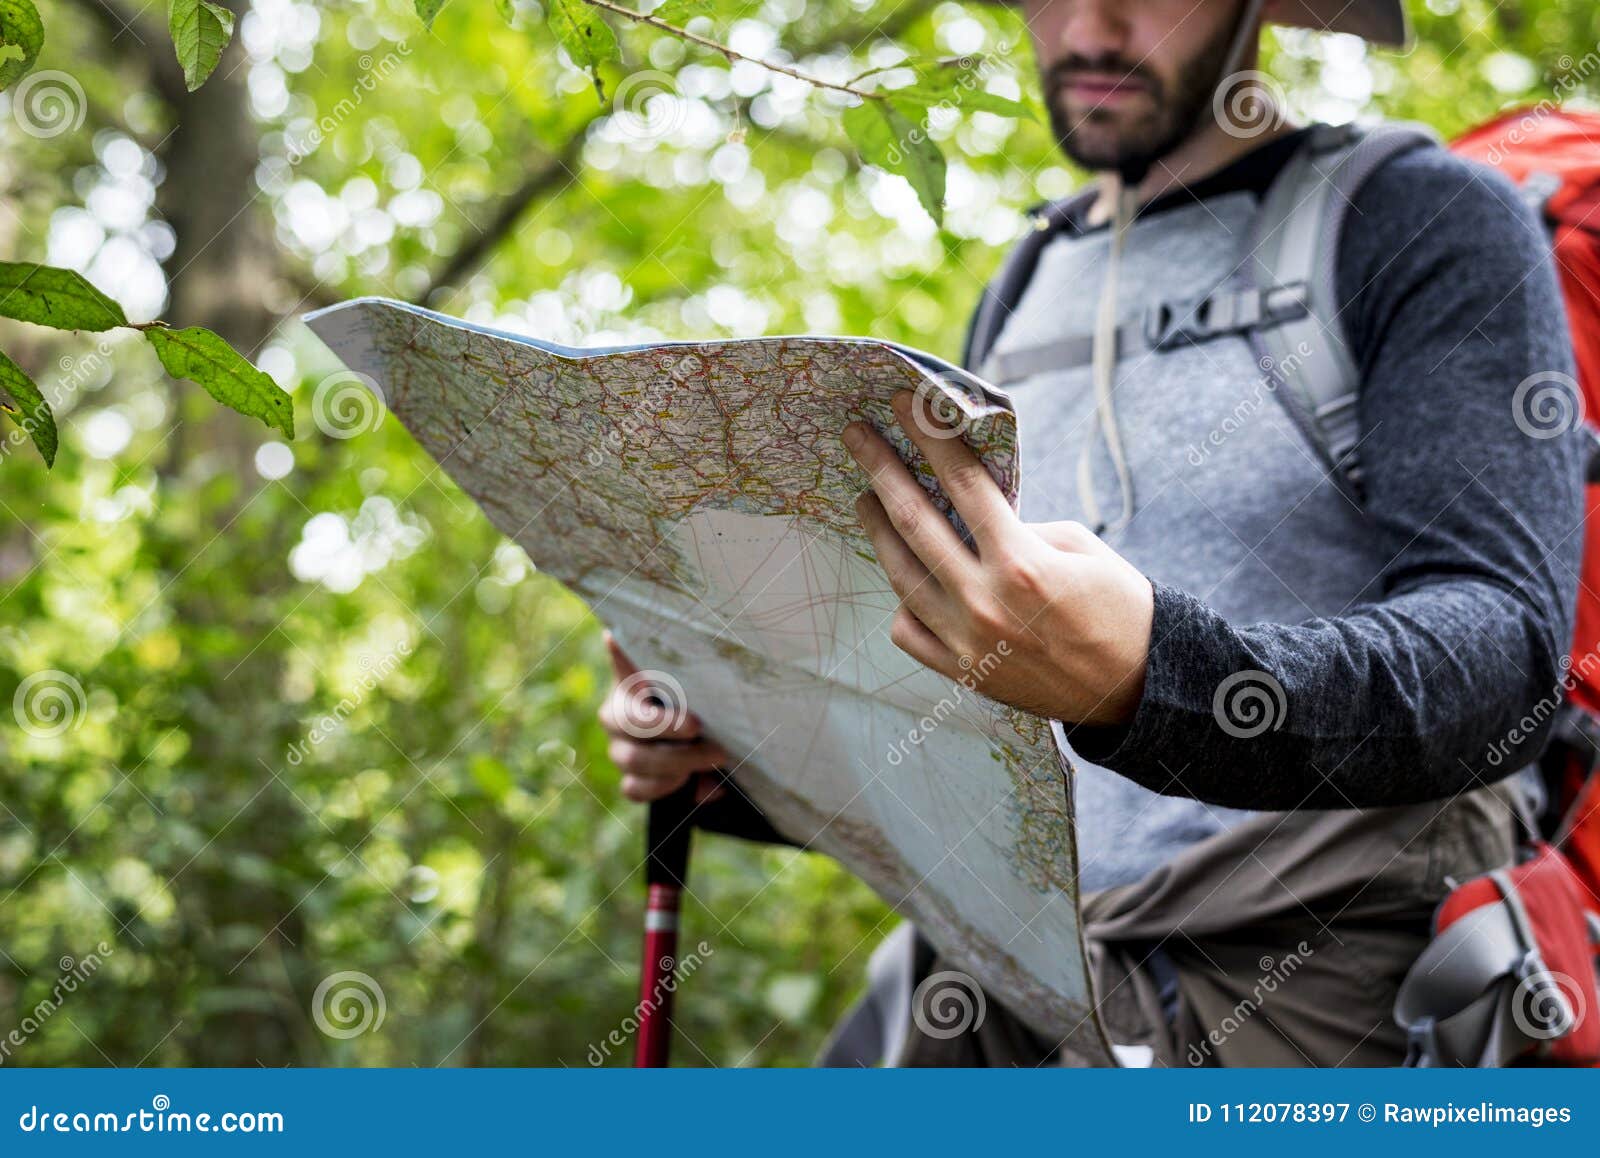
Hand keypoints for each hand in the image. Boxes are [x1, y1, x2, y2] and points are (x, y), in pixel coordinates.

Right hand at [598, 632, 728, 802]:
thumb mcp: (700, 692)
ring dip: (677, 761)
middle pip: (628, 720)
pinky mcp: (629, 782)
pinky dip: (668, 787)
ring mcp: (619, 750)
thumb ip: (687, 677)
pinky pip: (636, 789)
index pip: (620, 663)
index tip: (616, 638)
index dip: (617, 654)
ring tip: (712, 756)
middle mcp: (616, 715)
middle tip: (698, 727)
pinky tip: (696, 781)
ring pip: (634, 759)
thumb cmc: (703, 709)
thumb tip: (639, 648)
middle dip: (665, 725)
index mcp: (631, 683)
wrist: (706, 749)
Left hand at [843, 390, 1154, 726]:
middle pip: (914, 522)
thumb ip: (1018, 527)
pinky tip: (904, 577)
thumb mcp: (1079, 548)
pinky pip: (908, 631)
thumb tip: (970, 512)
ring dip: (877, 529)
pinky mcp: (962, 672)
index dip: (929, 436)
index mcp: (1021, 561)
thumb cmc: (1118, 607)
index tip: (904, 404)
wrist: (1139, 686)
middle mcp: (984, 600)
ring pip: (901, 575)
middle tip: (857, 436)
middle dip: (880, 470)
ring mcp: (966, 640)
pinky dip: (901, 602)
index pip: (962, 483)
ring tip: (866, 499)